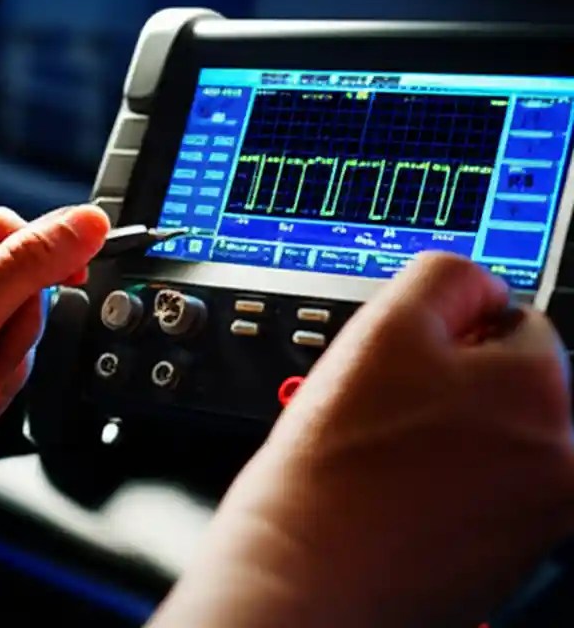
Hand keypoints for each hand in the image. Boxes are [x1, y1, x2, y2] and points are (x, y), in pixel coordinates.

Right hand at [150, 252, 573, 627]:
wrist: (304, 573)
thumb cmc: (334, 467)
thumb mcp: (383, 328)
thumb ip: (444, 279)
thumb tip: (478, 284)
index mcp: (546, 394)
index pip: (515, 320)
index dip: (448, 331)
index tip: (404, 360)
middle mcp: (564, 462)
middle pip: (510, 387)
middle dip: (453, 387)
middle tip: (383, 409)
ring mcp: (540, 519)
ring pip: (492, 442)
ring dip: (446, 437)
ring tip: (380, 455)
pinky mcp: (508, 561)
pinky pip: (480, 497)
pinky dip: (442, 489)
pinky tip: (388, 495)